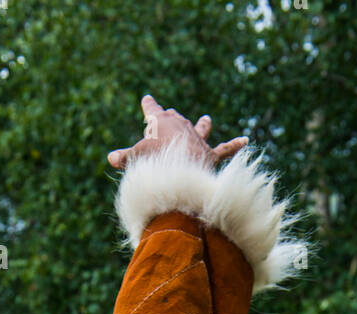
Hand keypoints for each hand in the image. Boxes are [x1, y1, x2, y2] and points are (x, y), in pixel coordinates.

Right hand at [107, 94, 247, 170]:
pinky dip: (235, 145)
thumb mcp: (137, 158)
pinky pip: (225, 149)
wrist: (182, 172)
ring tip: (207, 120)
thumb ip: (125, 158)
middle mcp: (182, 126)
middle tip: (168, 115)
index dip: (149, 105)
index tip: (147, 98)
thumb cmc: (157, 162)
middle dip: (171, 117)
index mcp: (162, 123)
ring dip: (203, 125)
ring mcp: (197, 140)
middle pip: (175, 118)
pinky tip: (245, 140)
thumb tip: (111, 158)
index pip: (153, 110)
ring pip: (200, 129)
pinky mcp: (210, 154)